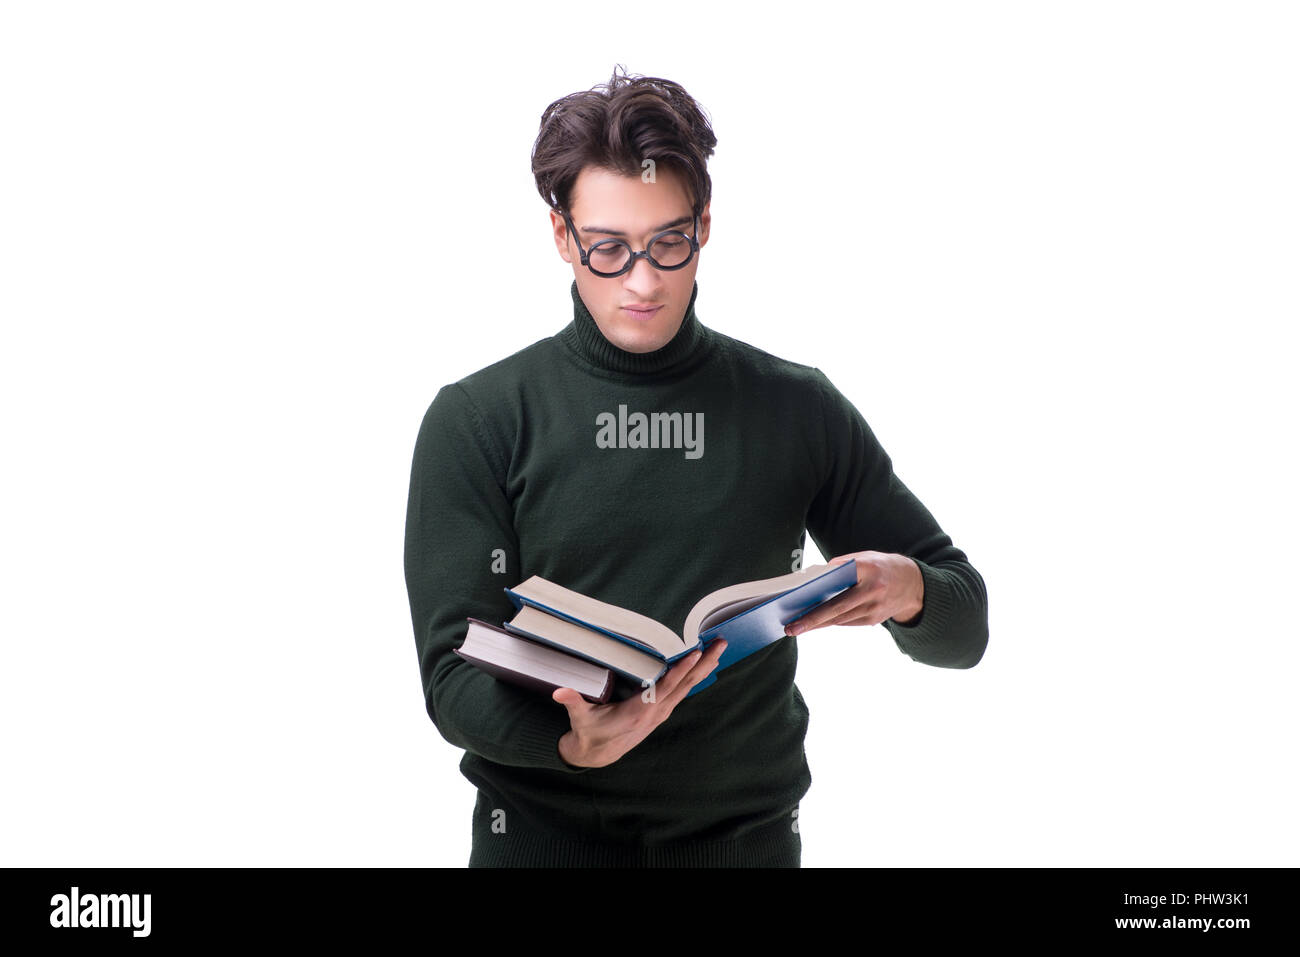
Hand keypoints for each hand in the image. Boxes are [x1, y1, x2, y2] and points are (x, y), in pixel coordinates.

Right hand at [553, 638, 726, 768]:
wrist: (597, 754)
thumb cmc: (589, 732)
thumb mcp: (580, 718)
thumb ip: (572, 702)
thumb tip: (559, 692)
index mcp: (639, 711)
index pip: (664, 687)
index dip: (680, 670)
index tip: (695, 654)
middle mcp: (655, 712)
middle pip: (685, 684)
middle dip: (703, 664)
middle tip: (720, 644)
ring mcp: (660, 713)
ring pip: (687, 687)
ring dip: (704, 668)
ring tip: (719, 649)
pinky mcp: (660, 712)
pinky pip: (682, 691)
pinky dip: (694, 677)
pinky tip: (704, 666)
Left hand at [783, 551, 923, 634]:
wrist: (914, 583)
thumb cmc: (881, 566)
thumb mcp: (864, 557)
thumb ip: (841, 565)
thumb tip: (814, 578)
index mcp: (869, 569)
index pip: (839, 587)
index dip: (818, 601)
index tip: (796, 605)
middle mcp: (873, 591)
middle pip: (837, 609)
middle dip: (811, 620)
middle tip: (790, 628)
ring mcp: (875, 608)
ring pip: (840, 619)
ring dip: (817, 624)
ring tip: (796, 627)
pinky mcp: (875, 620)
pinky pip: (848, 622)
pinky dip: (831, 621)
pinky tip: (815, 623)